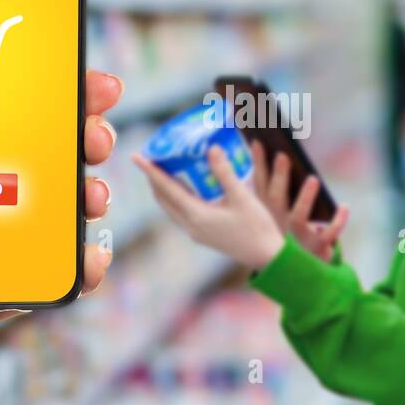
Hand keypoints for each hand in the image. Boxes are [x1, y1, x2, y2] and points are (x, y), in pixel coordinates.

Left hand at [0, 0, 122, 404]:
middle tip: (94, 132)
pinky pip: (39, 281)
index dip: (45, 87)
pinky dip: (77, 270)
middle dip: (82, 137)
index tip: (77, 68)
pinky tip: (90, 256)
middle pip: (39, 155)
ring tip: (93, 193)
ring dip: (87, 197)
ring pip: (50, 215)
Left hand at [132, 145, 284, 271]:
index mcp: (196, 216)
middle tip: (152, 158)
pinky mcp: (204, 235)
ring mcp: (197, 233)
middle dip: (154, 179)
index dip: (151, 171)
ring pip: (171, 208)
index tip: (137, 156)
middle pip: (163, 199)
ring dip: (165, 189)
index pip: (166, 189)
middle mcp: (191, 226)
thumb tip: (211, 148)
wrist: (267, 256)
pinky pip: (182, 213)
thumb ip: (224, 172)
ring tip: (165, 169)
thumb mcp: (242, 196)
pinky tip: (187, 187)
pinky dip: (178, 198)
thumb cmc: (257, 227)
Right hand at [249, 140, 348, 262]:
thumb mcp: (280, 212)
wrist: (301, 274)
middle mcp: (279, 224)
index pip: (260, 185)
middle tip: (283, 156)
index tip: (259, 142)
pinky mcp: (316, 248)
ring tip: (312, 178)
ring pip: (299, 217)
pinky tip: (344, 206)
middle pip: (276, 199)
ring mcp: (297, 237)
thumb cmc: (291, 236)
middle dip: (279, 177)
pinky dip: (337, 222)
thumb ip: (279, 187)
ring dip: (305, 198)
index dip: (259, 164)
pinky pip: (328, 235)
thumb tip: (282, 154)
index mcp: (268, 214)